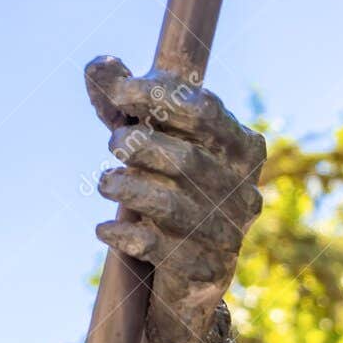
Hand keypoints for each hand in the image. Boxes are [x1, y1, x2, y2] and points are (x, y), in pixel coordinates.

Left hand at [85, 56, 265, 342]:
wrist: (184, 279)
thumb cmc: (165, 190)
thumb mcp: (145, 141)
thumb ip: (124, 102)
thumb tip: (98, 64)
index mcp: (241, 146)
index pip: (204, 111)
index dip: (159, 97)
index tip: (118, 92)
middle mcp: (243, 188)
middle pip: (187, 158)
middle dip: (141, 146)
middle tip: (113, 143)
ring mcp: (228, 233)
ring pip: (171, 204)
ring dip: (129, 190)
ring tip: (105, 183)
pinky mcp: (206, 271)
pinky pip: (160, 249)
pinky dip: (125, 236)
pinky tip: (104, 231)